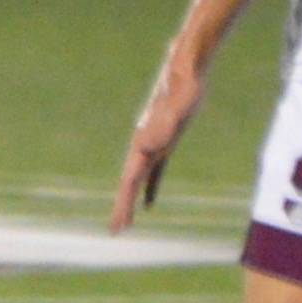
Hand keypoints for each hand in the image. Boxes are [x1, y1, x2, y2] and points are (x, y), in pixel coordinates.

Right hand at [112, 45, 206, 231]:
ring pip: (139, 179)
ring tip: (126, 222)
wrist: (186, 71)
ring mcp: (154, 144)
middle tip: (115, 231)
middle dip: (122, 207)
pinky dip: (151, 188)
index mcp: (143, 142)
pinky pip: (155, 172)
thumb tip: (146, 144)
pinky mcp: (167, 141)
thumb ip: (165, 124)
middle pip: (129, 183)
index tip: (118, 224)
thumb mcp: (179, 108)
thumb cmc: (185, 88)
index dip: (123, 203)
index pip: (129, 180)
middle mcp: (144, 145)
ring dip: (132, 201)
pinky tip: (150, 203)